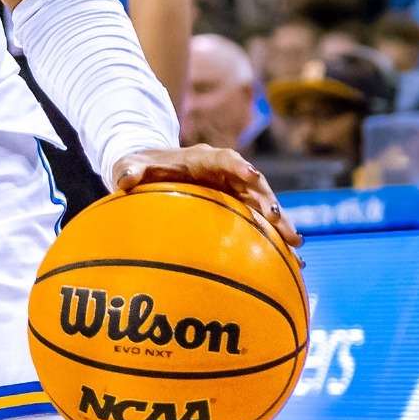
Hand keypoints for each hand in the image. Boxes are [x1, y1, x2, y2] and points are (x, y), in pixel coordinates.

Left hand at [111, 145, 303, 249]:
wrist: (150, 172)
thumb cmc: (139, 167)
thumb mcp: (129, 166)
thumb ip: (128, 170)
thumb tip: (123, 178)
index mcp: (203, 158)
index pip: (225, 159)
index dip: (238, 166)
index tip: (252, 174)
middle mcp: (225, 172)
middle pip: (253, 184)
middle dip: (268, 199)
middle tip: (278, 220)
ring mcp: (234, 189)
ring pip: (262, 204)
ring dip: (279, 222)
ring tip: (295, 245)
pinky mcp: (237, 206)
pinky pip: (259, 220)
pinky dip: (273, 236)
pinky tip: (291, 260)